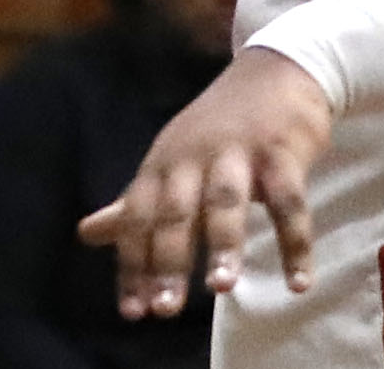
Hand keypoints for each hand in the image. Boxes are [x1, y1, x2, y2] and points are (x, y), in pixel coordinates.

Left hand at [80, 47, 333, 311]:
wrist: (276, 71)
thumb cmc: (217, 129)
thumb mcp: (171, 162)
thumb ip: (133, 204)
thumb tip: (85, 233)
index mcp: (163, 162)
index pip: (138, 217)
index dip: (133, 264)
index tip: (133, 312)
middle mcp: (194, 155)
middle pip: (176, 211)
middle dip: (168, 260)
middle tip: (165, 309)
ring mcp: (238, 151)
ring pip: (226, 200)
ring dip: (223, 244)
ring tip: (220, 288)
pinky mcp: (282, 151)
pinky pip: (290, 201)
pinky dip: (296, 242)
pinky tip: (298, 282)